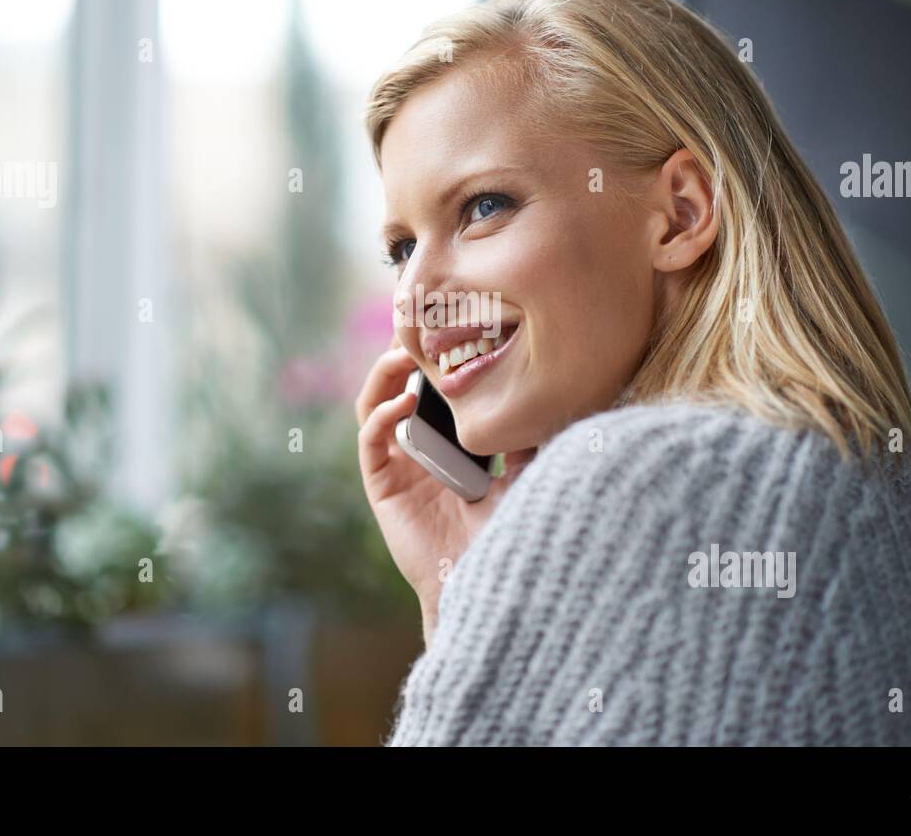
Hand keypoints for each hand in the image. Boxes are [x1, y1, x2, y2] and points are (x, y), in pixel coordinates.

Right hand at [355, 339, 535, 644]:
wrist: (487, 585)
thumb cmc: (510, 535)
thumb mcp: (527, 475)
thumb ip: (527, 438)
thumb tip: (540, 392)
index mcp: (453, 446)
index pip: (435, 391)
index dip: (434, 358)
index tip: (449, 325)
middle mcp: (421, 452)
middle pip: (400, 389)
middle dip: (403, 356)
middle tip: (415, 324)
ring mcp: (399, 468)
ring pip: (376, 408)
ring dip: (383, 378)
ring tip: (400, 354)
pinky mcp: (383, 488)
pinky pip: (371, 443)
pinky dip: (380, 417)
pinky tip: (400, 404)